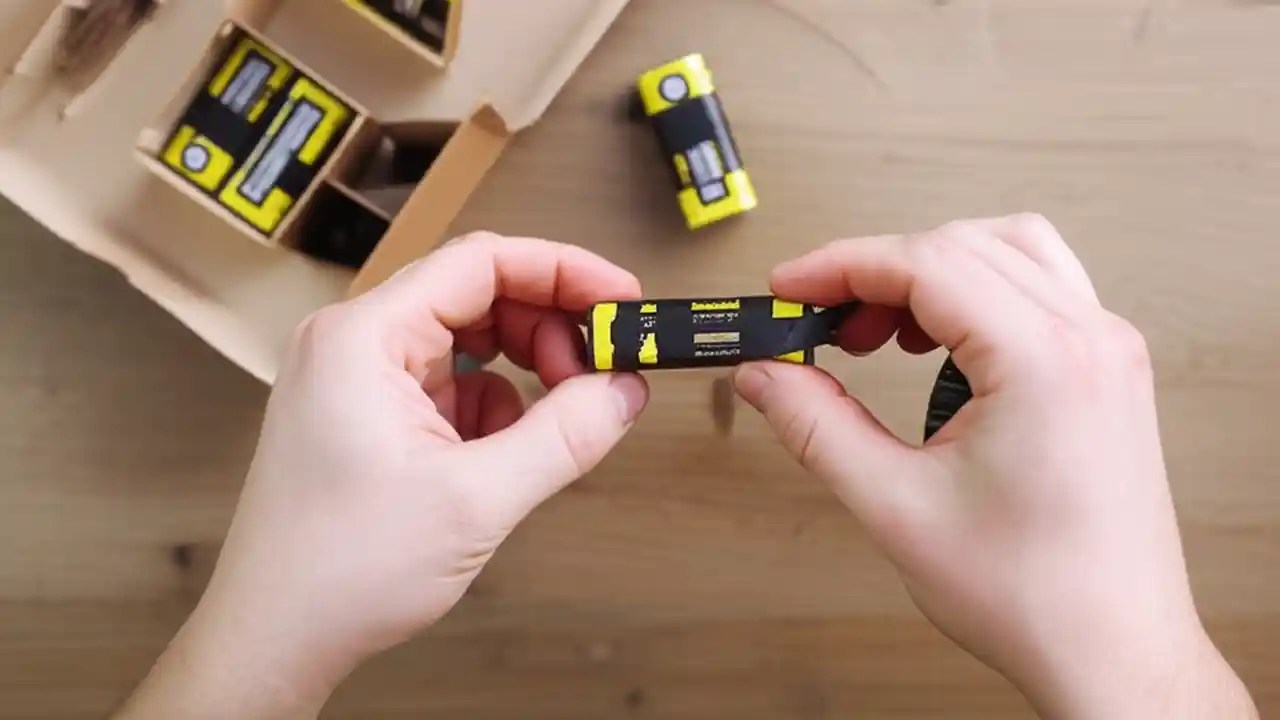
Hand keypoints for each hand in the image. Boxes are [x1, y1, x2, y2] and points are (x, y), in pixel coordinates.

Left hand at [117, 233, 648, 718]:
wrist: (275, 638)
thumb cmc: (339, 571)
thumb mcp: (476, 500)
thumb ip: (565, 436)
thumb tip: (625, 390)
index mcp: (363, 337)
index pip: (481, 262)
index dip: (563, 271)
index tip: (619, 299)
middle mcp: (355, 344)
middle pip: (476, 296)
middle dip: (547, 329)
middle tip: (599, 371)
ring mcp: (359, 380)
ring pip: (467, 343)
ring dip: (524, 373)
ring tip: (554, 423)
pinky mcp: (369, 417)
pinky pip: (451, 387)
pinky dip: (493, 412)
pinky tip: (503, 456)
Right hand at [733, 215, 1255, 717]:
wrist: (1112, 652)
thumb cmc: (1031, 595)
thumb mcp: (895, 505)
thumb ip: (816, 425)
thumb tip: (764, 375)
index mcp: (1044, 361)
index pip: (926, 263)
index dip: (841, 266)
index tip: (788, 290)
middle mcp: (1089, 340)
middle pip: (964, 245)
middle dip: (878, 270)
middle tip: (819, 321)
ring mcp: (1108, 352)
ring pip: (1009, 251)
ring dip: (931, 273)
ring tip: (877, 333)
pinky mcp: (1108, 372)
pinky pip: (1040, 289)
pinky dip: (976, 295)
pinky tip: (937, 348)